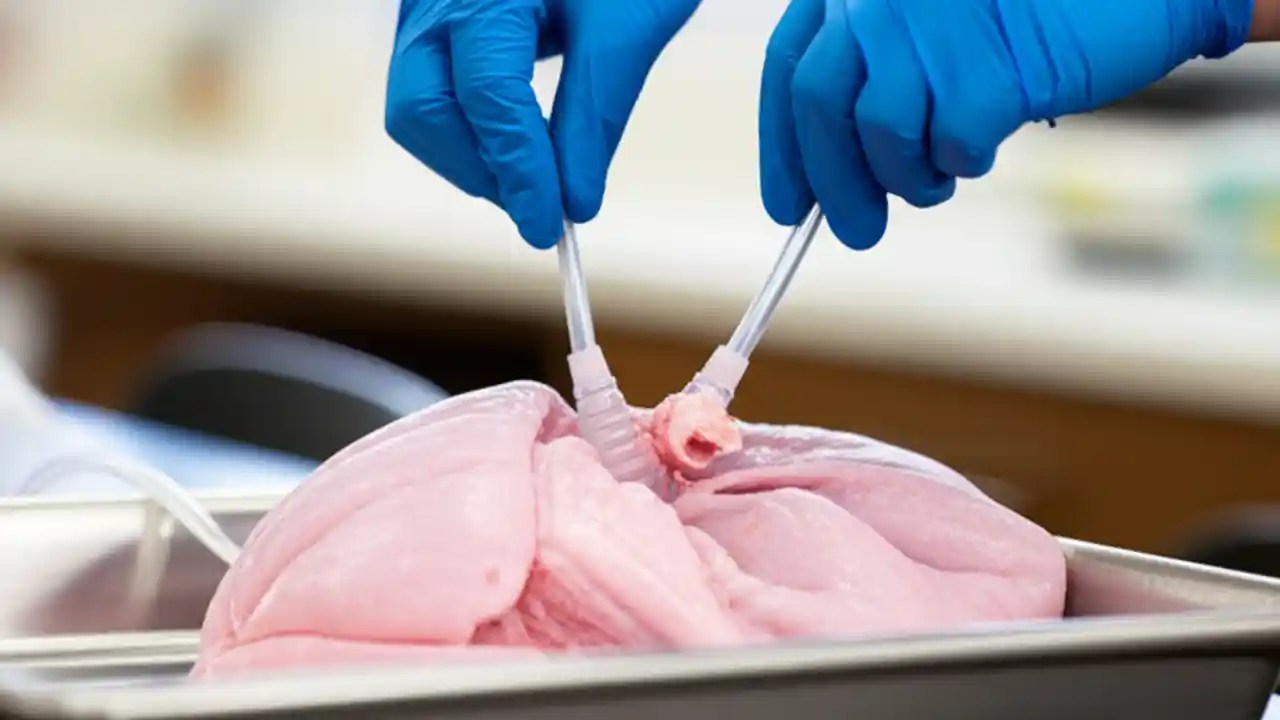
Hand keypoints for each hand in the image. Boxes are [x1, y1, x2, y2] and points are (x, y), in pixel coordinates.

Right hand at [386, 0, 699, 248]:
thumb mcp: (629, 21)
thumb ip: (598, 111)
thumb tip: (576, 199)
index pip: (488, 98)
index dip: (520, 172)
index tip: (552, 226)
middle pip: (422, 111)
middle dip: (480, 171)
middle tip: (540, 206)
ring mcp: (424, 6)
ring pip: (418, 109)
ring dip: (473, 157)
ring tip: (537, 177)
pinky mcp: (434, 20)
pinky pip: (432, 90)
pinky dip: (472, 129)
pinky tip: (522, 142)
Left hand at [759, 0, 1253, 249]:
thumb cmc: (1040, 10)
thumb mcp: (937, 25)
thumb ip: (876, 75)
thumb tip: (823, 180)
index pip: (789, 67)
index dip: (782, 146)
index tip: (787, 206)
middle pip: (819, 106)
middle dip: (834, 184)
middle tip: (857, 232)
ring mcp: (931, 22)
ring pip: (882, 136)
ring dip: (910, 177)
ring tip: (944, 174)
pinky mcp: (986, 67)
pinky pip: (950, 148)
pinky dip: (966, 161)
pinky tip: (990, 140)